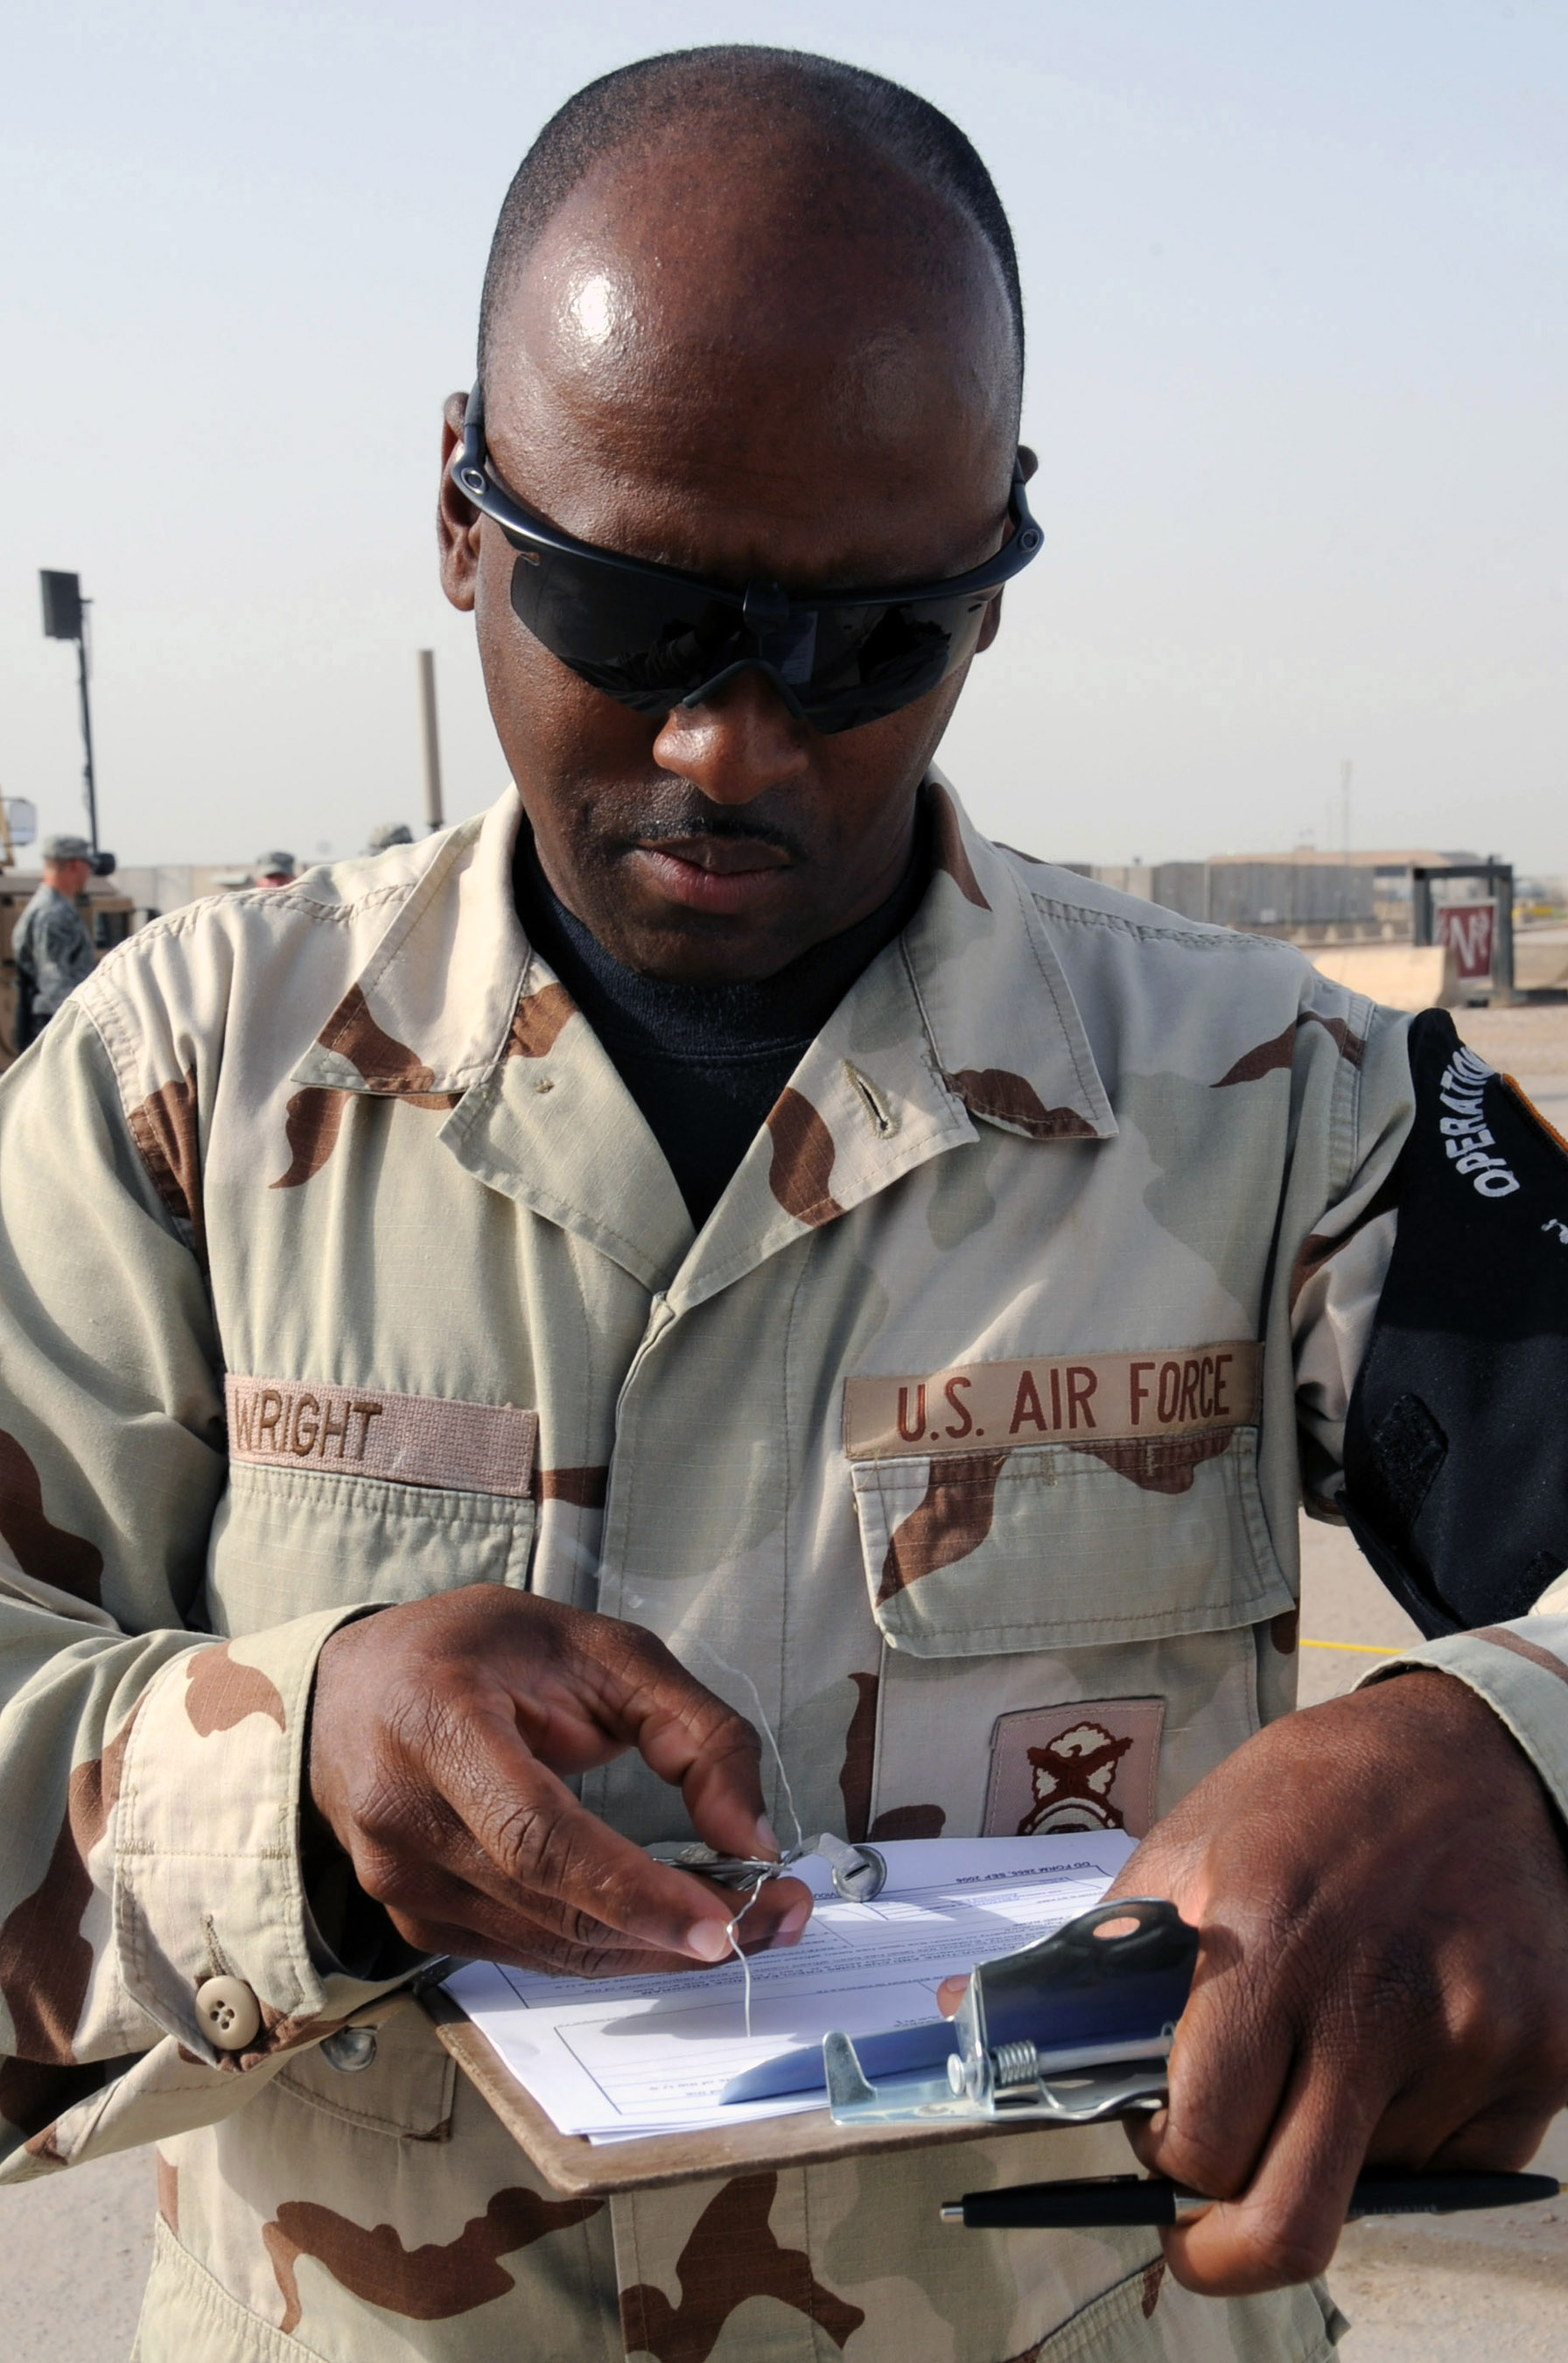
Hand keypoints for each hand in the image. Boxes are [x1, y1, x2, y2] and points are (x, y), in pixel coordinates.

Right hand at [307, 1588, 811, 1976]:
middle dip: (673, 1926)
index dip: (633, 1891)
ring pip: (548, 1946)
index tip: (725, 1920)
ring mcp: (398, 1879)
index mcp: (438, 1722)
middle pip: (552, 1904)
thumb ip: (692, 1729)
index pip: (538, 1836)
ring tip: (744, 1919)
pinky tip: (663, 1924)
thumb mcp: (600, 1648)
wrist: (355, 1689)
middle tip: (774, 1917)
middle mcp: (402, 1813)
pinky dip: (607, 1947)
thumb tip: (750, 1839)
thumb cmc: (481, 1653)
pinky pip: (527, 1952)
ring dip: (653, 1948)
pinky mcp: (414, 1920)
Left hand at [1102, 1672, 1567, 2293]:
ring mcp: (1467, 2038)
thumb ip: (1111, 1953)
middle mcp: (1371, 2000)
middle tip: (1206, 2229)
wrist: (1476, 1751)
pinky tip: (1397, 2052)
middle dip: (1226, 2253)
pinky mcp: (1541, 2060)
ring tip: (1327, 2053)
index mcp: (1264, 1936)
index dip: (1164, 2159)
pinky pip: (1456, 2168)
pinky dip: (1409, 2140)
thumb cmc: (1315, 1794)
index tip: (1161, 2137)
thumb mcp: (1191, 1840)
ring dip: (1328, 2153)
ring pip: (1369, 2192)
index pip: (1200, 2139)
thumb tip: (1001, 2036)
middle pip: (1289, 2226)